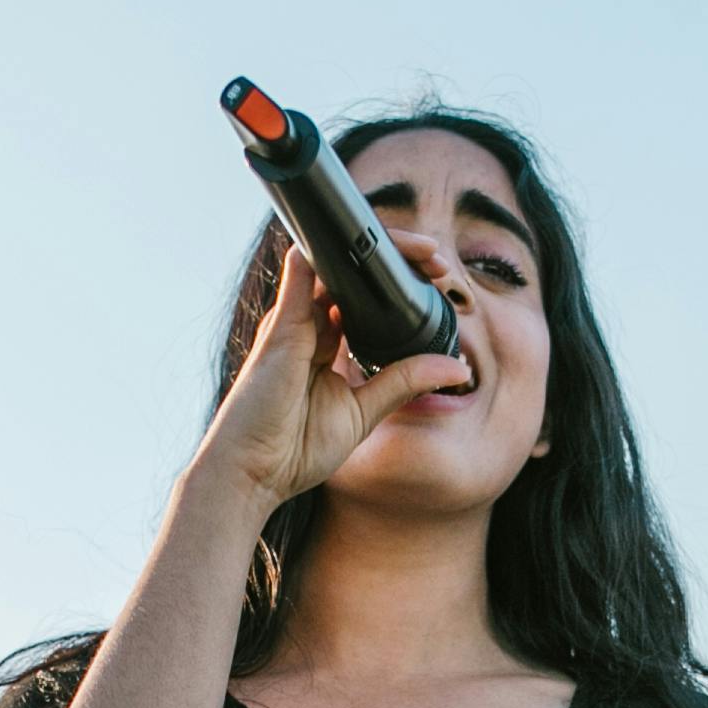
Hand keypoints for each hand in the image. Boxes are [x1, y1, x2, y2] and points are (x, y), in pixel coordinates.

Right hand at [190, 238, 472, 512]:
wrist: (251, 472)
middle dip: (395, 261)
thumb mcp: (363, 412)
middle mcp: (310, 328)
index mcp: (327, 346)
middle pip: (351, 278)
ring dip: (374, 251)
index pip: (364, 302)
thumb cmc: (294, 448)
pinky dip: (324, 253)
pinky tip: (355, 236)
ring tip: (421, 250)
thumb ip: (403, 382)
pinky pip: (300, 274)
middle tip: (438, 261)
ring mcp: (294, 323)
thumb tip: (456, 367)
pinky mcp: (282, 327)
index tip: (438, 284)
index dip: (397, 288)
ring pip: (332, 267)